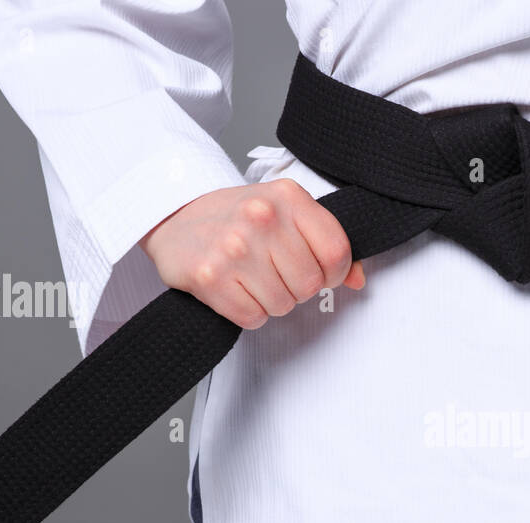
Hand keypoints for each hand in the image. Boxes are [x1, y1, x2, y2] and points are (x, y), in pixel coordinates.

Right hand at [138, 178, 365, 329]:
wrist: (172, 216)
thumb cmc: (234, 217)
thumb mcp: (284, 213)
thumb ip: (325, 242)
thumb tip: (357, 280)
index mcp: (287, 197)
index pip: (337, 252)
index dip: (333, 273)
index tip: (317, 271)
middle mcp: (261, 218)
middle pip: (310, 285)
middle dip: (297, 288)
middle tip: (274, 273)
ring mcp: (233, 248)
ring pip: (283, 305)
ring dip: (271, 301)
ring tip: (251, 277)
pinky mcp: (210, 278)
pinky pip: (252, 317)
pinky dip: (247, 312)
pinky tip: (235, 289)